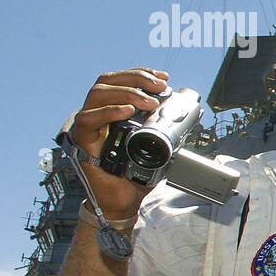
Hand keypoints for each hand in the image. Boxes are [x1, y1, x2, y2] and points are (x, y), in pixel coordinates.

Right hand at [67, 68, 169, 218]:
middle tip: (158, 86)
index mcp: (113, 111)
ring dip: (127, 93)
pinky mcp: (83, 142)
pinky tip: (128, 111)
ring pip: (97, 95)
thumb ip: (168, 129)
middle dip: (135, 79)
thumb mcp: (158, 146)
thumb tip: (192, 115)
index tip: (163, 78)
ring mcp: (89, 127)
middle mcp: (98, 115)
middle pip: (107, 82)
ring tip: (149, 102)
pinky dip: (109, 112)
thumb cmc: (137, 174)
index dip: (140, 74)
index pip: (120, 82)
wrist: (124, 200)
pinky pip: (88, 120)